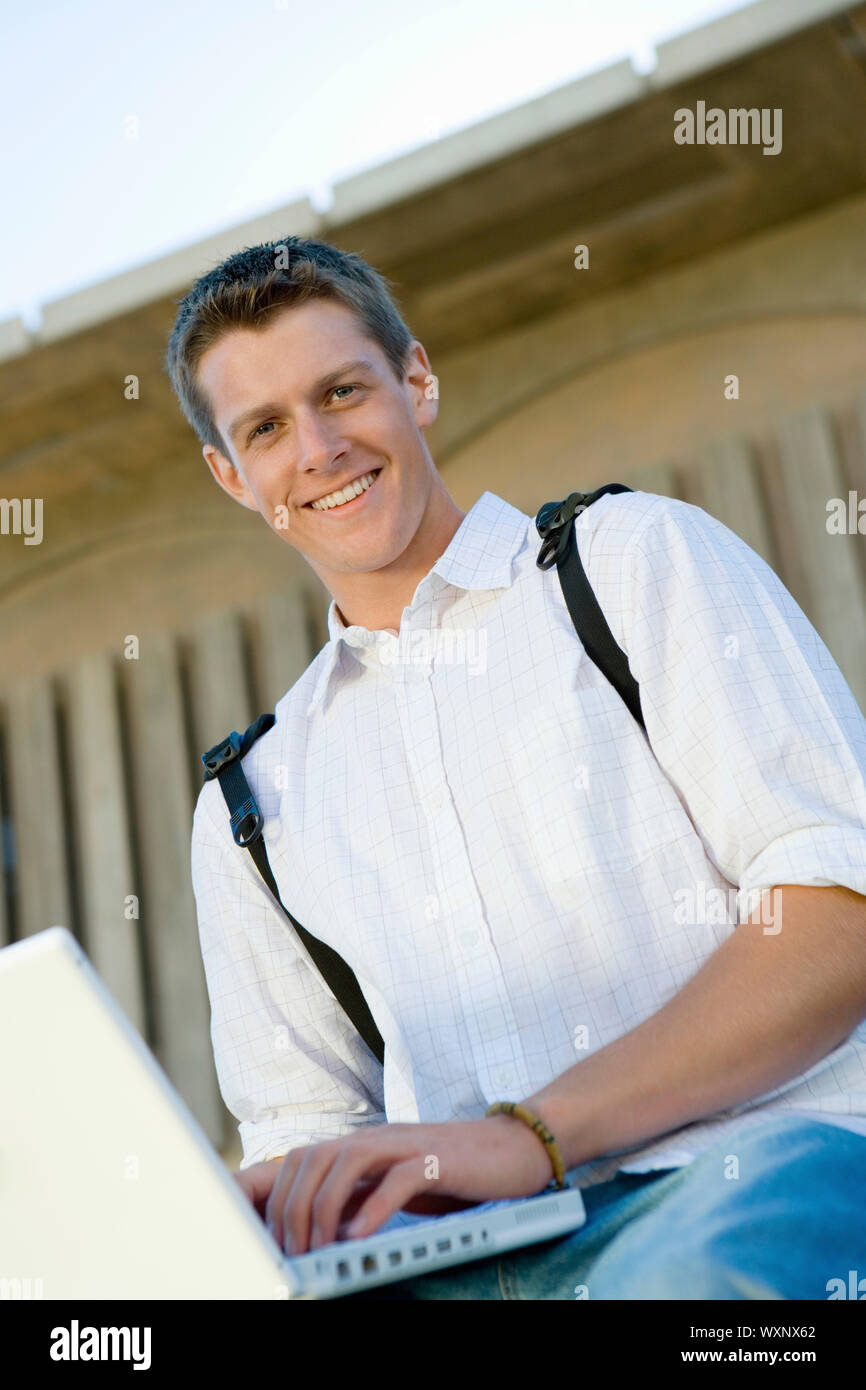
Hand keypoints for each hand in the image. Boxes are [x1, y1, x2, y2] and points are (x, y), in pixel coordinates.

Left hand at [250, 1114, 553, 1255]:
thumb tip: (318, 1229)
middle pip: (312, 1158)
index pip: (301, 1159)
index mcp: (362, 1144)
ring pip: (345, 1162)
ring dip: (324, 1208)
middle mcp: (376, 1138)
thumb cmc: (454, 1171)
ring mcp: (405, 1144)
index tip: (269, 1240)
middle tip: (291, 1252)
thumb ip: (358, 1196)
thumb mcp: (394, 1185)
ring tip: (320, 1249)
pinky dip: (374, 1207)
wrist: (515, 1146)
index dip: (276, 1197)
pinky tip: (362, 1235)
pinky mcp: (437, 1159)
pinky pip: (398, 1178)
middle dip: (292, 1208)